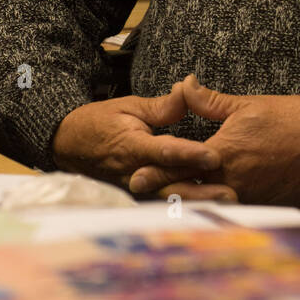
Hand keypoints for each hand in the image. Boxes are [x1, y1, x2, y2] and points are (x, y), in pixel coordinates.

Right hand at [51, 86, 231, 195]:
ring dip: (198, 203)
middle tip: (230, 193)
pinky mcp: (138, 197)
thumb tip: (188, 89)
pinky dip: (186, 207)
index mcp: (133, 147)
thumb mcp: (129, 106)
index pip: (165, 152)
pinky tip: (210, 209)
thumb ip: (161, 106)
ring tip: (228, 204)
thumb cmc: (101, 122)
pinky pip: (163, 204)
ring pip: (170, 200)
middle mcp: (135, 173)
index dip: (190, 155)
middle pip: (172, 185)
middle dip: (201, 192)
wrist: (69, 145)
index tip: (214, 157)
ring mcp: (135, 190)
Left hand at [128, 75, 299, 207]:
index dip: (157, 173)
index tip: (135, 178)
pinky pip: (239, 214)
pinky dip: (222, 212)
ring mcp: (252, 199)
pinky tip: (211, 212)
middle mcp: (235, 182)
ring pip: (212, 208)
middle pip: (191, 195)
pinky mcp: (269, 208)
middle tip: (143, 198)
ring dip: (193, 206)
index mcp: (225, 153)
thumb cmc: (293, 118)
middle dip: (167, 196)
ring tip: (169, 209)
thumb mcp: (247, 104)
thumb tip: (181, 85)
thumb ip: (209, 100)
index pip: (182, 166)